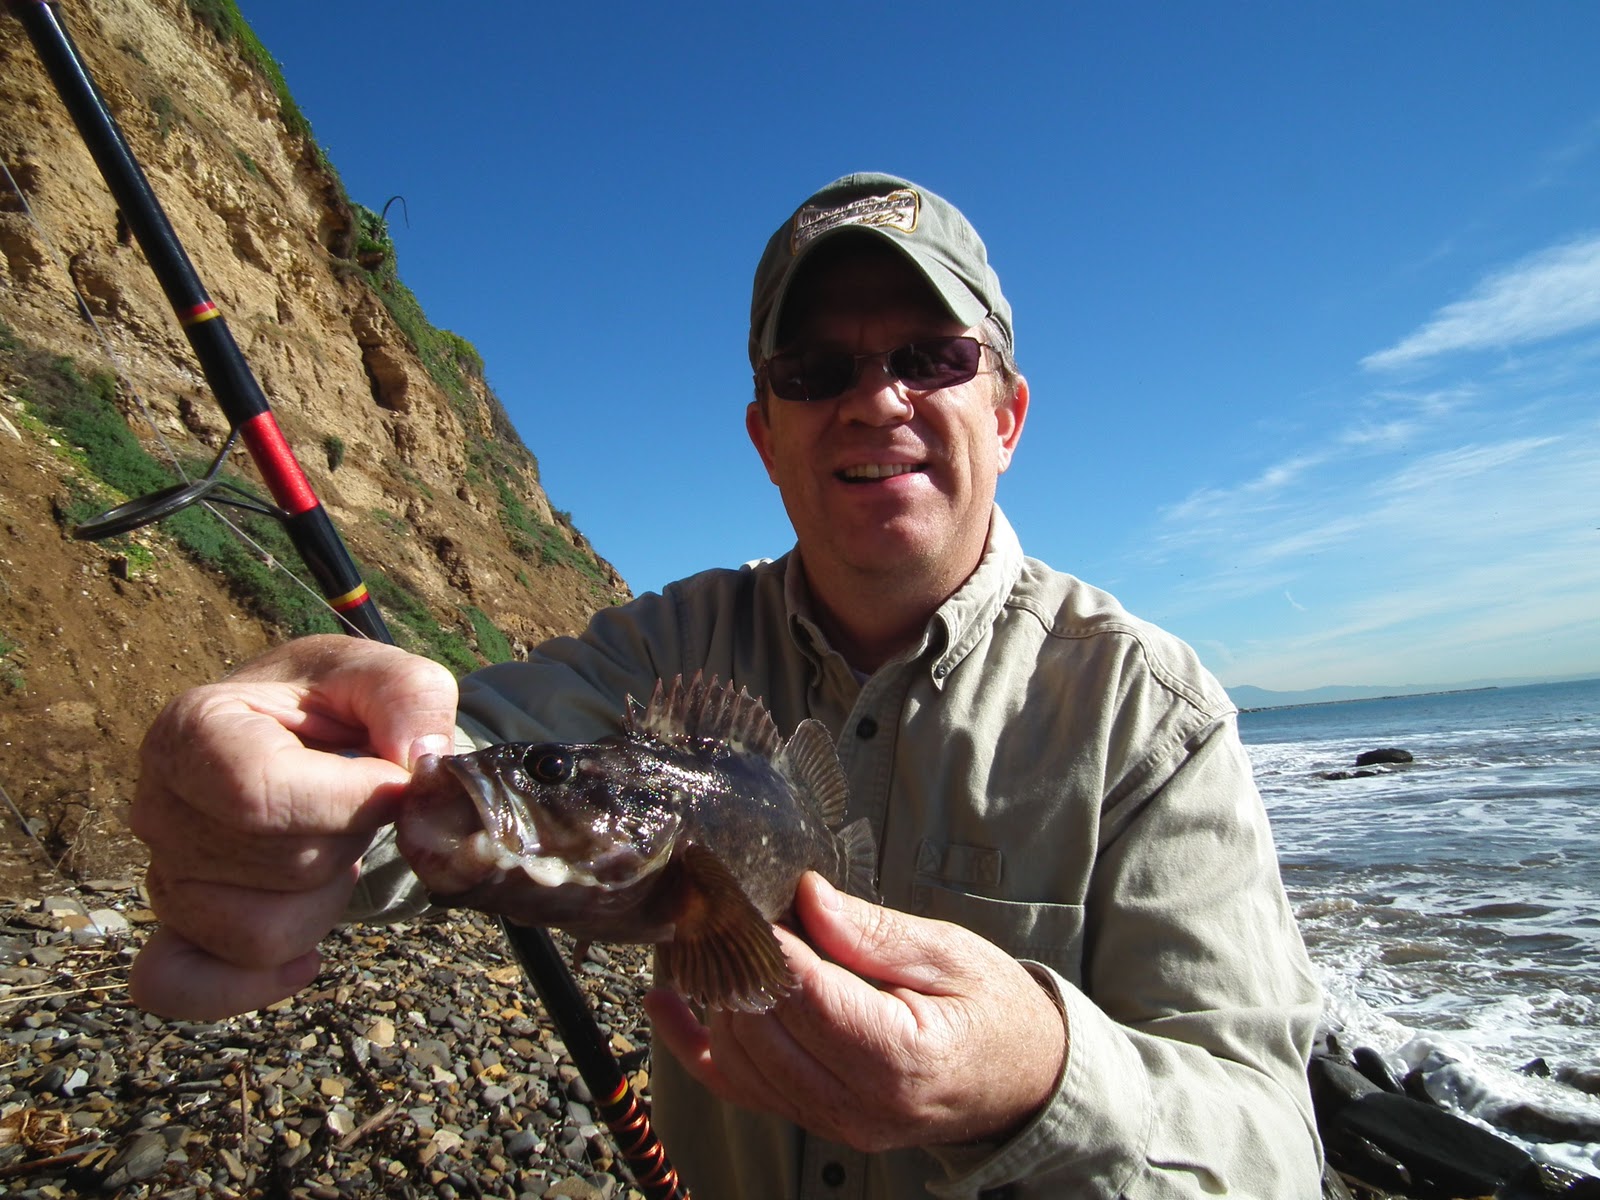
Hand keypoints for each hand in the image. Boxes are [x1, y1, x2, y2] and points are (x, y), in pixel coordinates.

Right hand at [128, 636, 456, 1019]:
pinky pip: (181, 986)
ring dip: (327, 898)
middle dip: (351, 839)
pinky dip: (252, 982)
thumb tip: (419, 764)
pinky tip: (307, 958)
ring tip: (330, 846)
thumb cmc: (336, 704)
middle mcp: (159, 807)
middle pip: (280, 864)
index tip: (391, 779)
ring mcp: (164, 876)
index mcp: (194, 729)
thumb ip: (410, 699)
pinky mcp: (179, 930)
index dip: (350, 800)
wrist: (304, 736)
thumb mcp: (384, 675)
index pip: (260, 794)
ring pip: (260, 933)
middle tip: (357, 804)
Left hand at [644, 873, 1068, 1151]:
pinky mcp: (815, 1120)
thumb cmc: (993, 1010)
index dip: (764, 940)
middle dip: (733, 960)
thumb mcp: (950, 953)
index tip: (737, 890)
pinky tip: (664, 1003)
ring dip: (714, 995)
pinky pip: (739, 1088)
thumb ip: (872, 932)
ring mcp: (832, 1122)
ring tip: (706, 933)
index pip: (805, 995)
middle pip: (762, 1028)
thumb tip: (805, 896)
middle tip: (719, 900)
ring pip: (740, 1058)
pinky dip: (694, 1047)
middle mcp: (858, 1104)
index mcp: (901, 1057)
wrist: (1022, 1080)